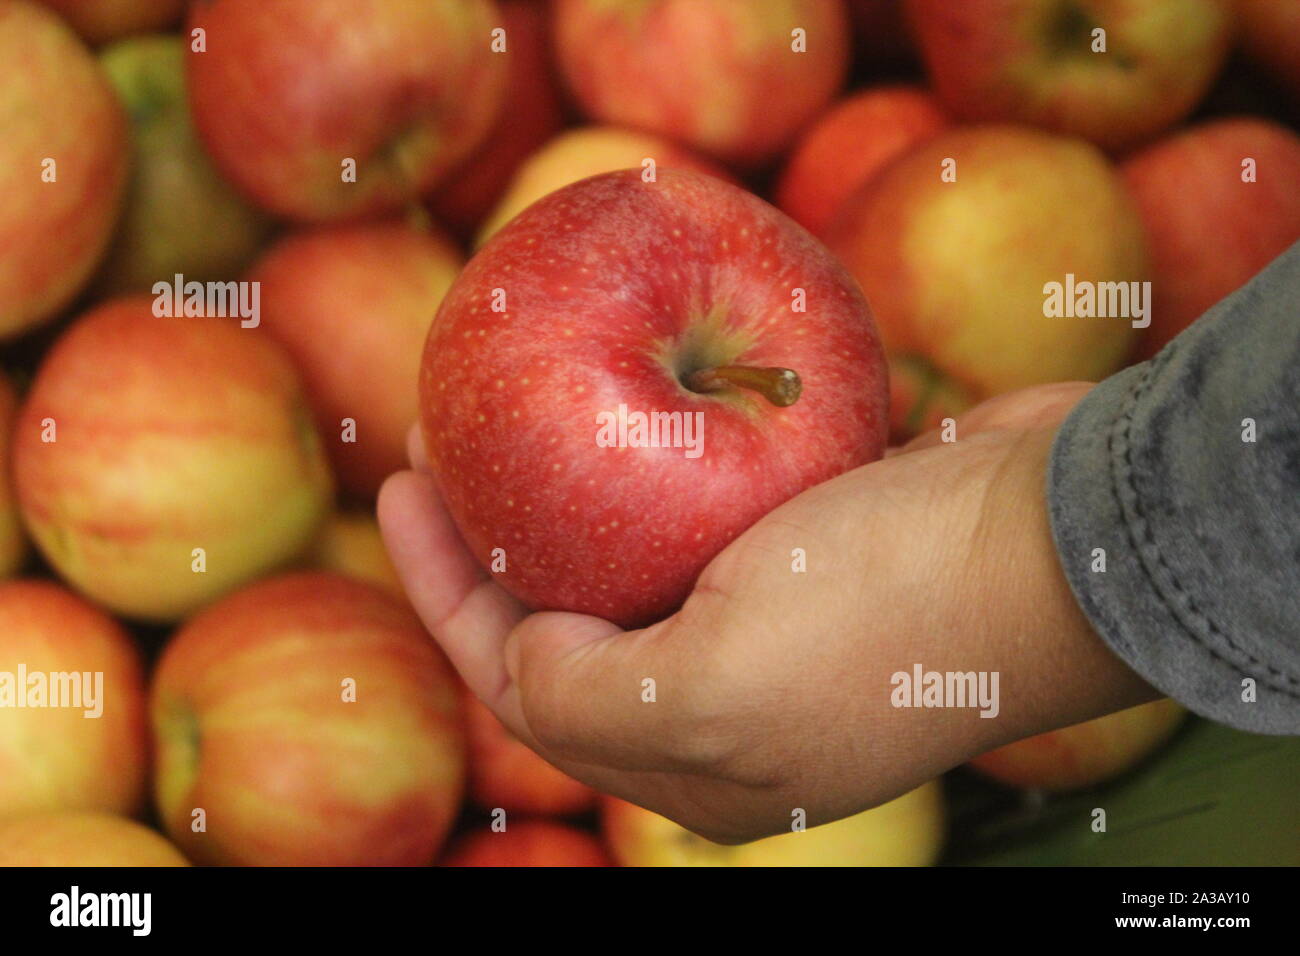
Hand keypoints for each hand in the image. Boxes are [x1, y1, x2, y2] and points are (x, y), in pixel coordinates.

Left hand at [378, 382, 1155, 842]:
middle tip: (441, 440)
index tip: (404, 490)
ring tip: (511, 409)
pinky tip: (629, 394)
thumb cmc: (888, 611)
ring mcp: (781, 623)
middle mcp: (732, 702)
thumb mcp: (713, 683)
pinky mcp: (825, 548)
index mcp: (698, 760)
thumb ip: (584, 695)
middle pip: (573, 621)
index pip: (527, 682)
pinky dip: (661, 454)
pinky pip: (710, 504)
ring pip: (639, 556)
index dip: (449, 592)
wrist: (1072, 534)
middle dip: (499, 539)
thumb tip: (517, 667)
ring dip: (574, 490)